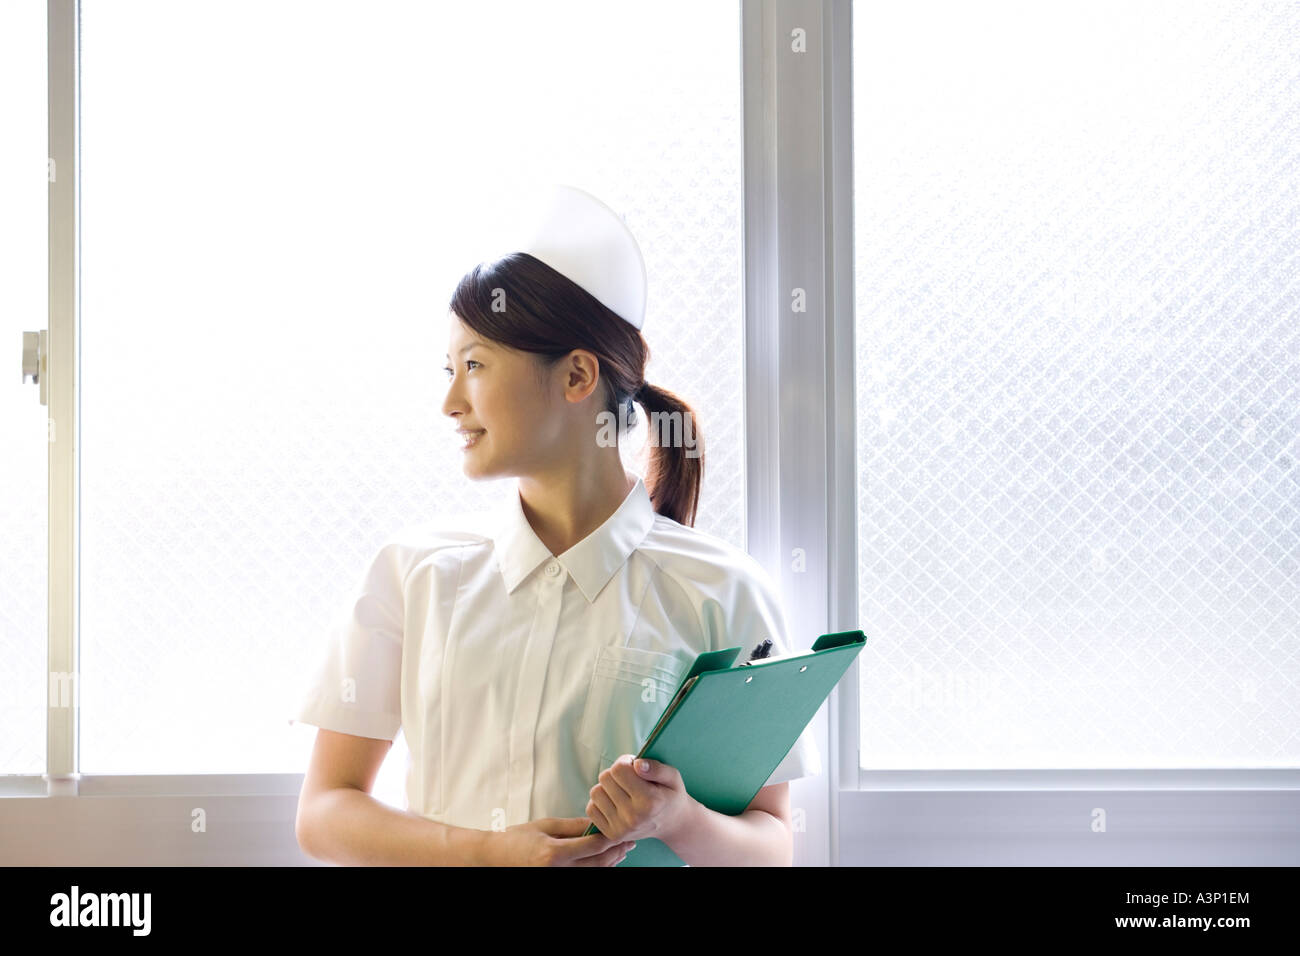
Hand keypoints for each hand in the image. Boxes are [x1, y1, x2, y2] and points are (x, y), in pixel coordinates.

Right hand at [489, 816, 634, 866]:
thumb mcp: (545, 825)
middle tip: (630, 841)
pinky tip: (605, 861)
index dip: (611, 837)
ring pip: (594, 873)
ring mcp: (558, 879)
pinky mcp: (557, 881)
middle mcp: (558, 871)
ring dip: (611, 862)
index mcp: (554, 853)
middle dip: (616, 852)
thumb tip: (596, 822)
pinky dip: (597, 869)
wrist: (495, 858)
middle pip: (598, 863)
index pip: (592, 846)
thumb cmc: (517, 838)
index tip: (623, 828)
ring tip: (622, 850)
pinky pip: (583, 877)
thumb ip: (572, 826)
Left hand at [586, 754, 694, 843]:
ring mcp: (621, 828)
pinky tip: (615, 803)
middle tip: (630, 780)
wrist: (672, 824)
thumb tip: (637, 764)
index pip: (618, 769)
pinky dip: (600, 802)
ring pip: (596, 792)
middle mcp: (633, 817)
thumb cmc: (670, 796)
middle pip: (605, 778)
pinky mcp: (611, 835)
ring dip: (607, 788)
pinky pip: (591, 809)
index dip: (625, 762)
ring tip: (622, 791)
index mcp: (650, 801)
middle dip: (616, 774)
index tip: (635, 767)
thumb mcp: (673, 777)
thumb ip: (657, 768)